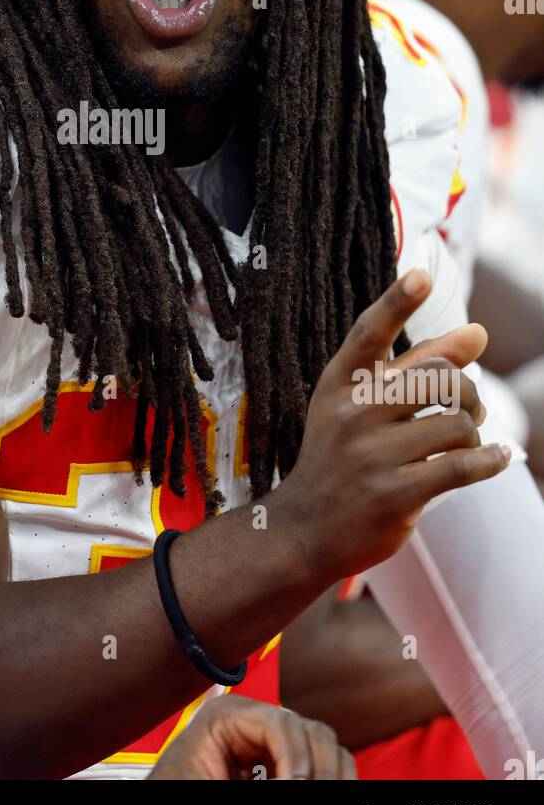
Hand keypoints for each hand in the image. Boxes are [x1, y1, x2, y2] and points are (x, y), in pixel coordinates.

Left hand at [147, 696, 356, 779]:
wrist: (153, 800)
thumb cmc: (173, 783)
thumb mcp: (206, 783)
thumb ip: (255, 781)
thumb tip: (297, 779)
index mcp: (226, 715)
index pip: (281, 722)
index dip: (296, 759)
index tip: (296, 786)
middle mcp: (252, 722)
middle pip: (312, 732)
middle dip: (319, 770)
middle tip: (314, 793)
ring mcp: (268, 743)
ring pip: (323, 749)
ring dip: (328, 775)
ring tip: (319, 793)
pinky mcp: (276, 766)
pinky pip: (314, 767)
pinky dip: (321, 779)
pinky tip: (309, 792)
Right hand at [278, 268, 509, 582]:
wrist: (306, 528)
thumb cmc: (342, 455)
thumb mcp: (363, 404)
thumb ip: (418, 365)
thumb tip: (478, 332)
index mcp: (340, 383)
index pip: (370, 333)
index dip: (397, 302)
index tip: (421, 275)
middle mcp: (351, 414)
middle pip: (439, 377)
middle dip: (468, 392)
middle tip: (467, 409)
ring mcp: (371, 456)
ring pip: (457, 423)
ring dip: (474, 432)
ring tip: (468, 440)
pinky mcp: (395, 495)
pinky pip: (462, 466)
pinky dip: (491, 460)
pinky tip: (499, 458)